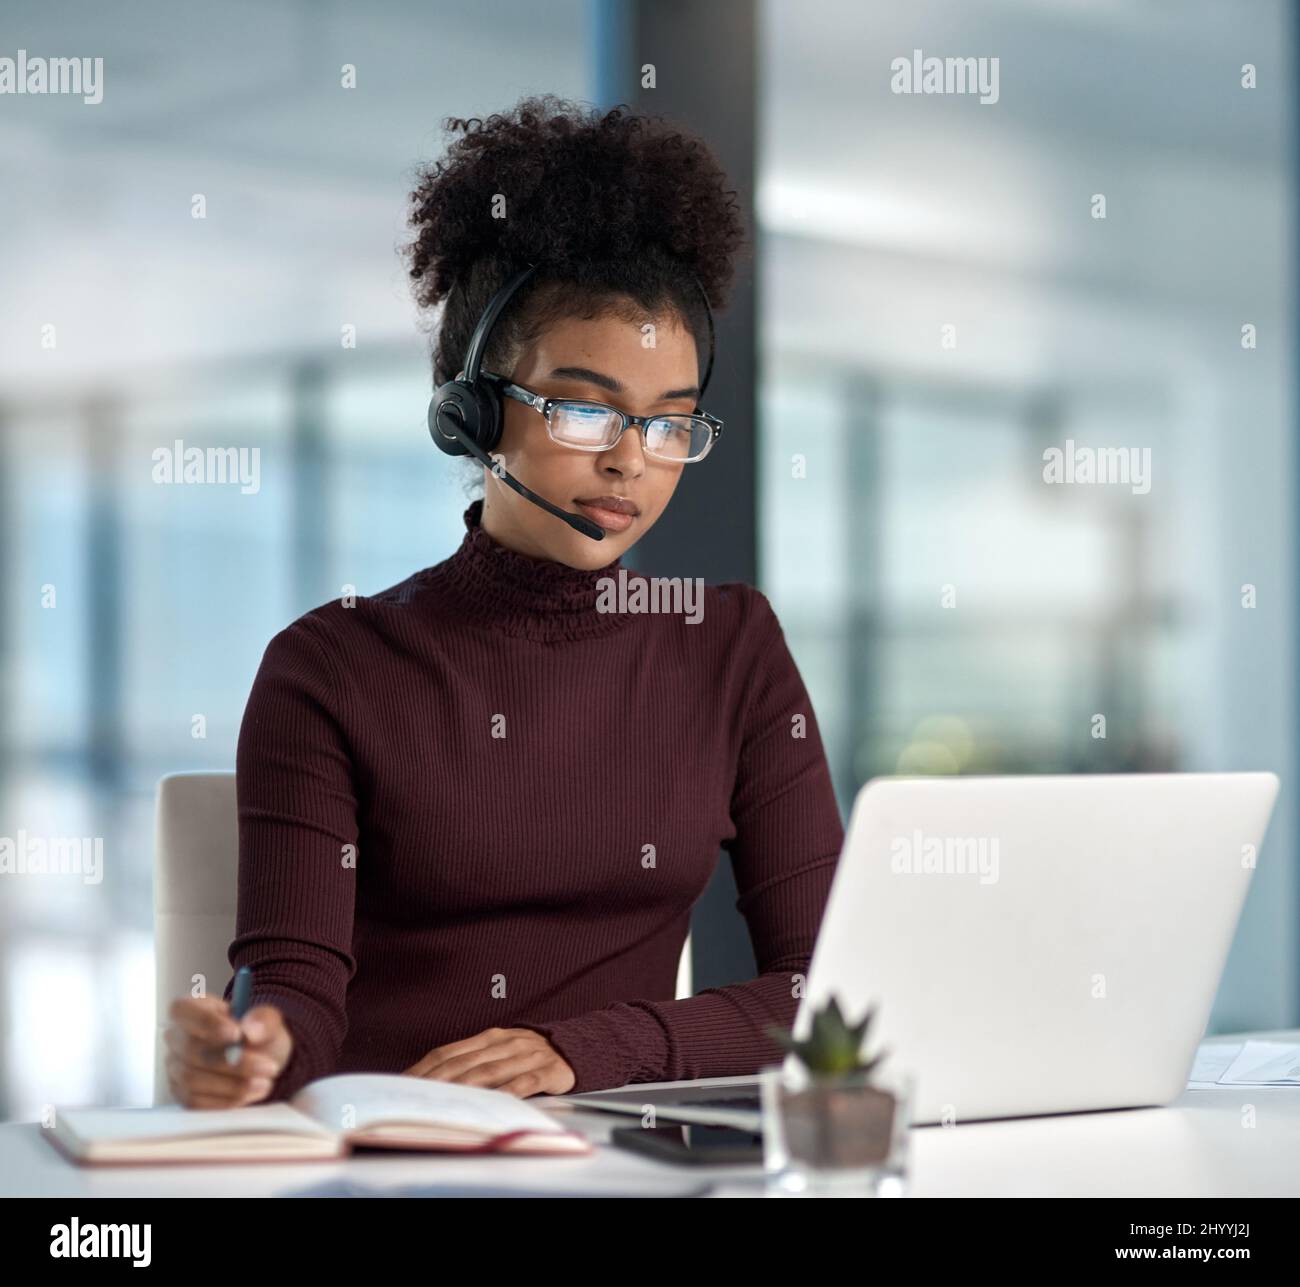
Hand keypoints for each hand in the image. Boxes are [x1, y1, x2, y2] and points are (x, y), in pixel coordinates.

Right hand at [165, 996, 293, 1107]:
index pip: (183, 1011)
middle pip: (191, 1050)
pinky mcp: (180, 1094)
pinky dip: (225, 1100)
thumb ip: (262, 1020)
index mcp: (191, 1008)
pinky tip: (250, 1094)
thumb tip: (249, 1031)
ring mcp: (174, 1067)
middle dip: (233, 1062)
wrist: (261, 1059)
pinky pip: (194, 1102)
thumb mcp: (269, 1020)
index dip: (207, 1023)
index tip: (237, 1034)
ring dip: (232, 1084)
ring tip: (265, 1083)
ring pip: (192, 1079)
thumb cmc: (258, 1033)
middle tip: (268, 1066)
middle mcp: (175, 1037)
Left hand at [403, 1027, 575, 1096]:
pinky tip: (497, 1100)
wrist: (574, 1047)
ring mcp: (527, 1056)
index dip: (424, 1068)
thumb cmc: (528, 1054)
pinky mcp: (548, 1070)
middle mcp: (504, 1043)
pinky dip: (511, 1090)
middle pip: (465, 1063)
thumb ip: (471, 1063)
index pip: (448, 1053)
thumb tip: (431, 1083)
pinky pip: (527, 1081)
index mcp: (488, 1038)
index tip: (403, 1085)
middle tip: (417, 1098)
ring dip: (466, 1087)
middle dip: (437, 1081)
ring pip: (491, 1071)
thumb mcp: (498, 1050)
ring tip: (447, 1101)